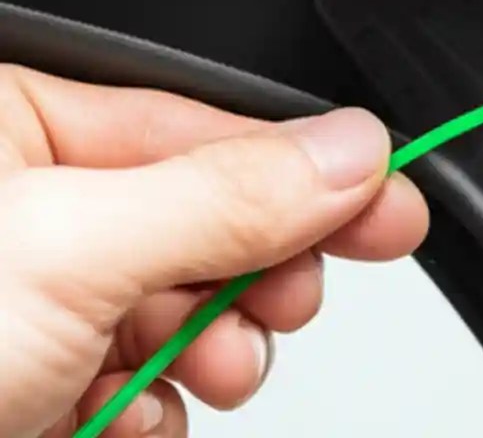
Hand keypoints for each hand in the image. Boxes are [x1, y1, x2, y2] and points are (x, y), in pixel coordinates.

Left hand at [0, 67, 428, 436]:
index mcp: (21, 128)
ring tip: (202, 373)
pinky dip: (157, 410)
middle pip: (216, 224)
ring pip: (193, 310)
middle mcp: (37, 210)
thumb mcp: (69, 250)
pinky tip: (124, 418)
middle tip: (286, 304)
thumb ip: (222, 197)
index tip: (392, 208)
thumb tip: (349, 151)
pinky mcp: (45, 383)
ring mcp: (40, 303)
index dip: (312, 172)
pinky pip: (149, 383)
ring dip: (215, 352)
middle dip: (257, 278)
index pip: (210, 131)